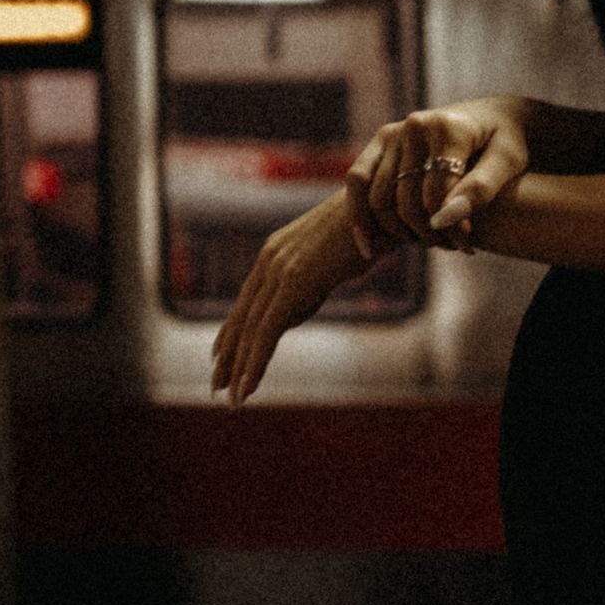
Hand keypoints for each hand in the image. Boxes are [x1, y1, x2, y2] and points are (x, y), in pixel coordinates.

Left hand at [208, 192, 372, 404]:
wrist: (387, 206)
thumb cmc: (371, 232)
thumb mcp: (334, 262)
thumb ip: (310, 285)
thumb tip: (293, 312)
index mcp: (277, 251)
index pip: (247, 301)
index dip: (232, 332)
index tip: (219, 356)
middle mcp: (270, 258)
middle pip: (242, 316)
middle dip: (229, 354)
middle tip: (217, 386)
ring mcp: (279, 269)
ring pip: (251, 329)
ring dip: (240, 368)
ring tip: (232, 398)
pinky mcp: (293, 282)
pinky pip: (267, 331)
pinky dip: (255, 362)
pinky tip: (247, 387)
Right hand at [345, 97, 535, 254]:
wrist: (492, 116)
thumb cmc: (506, 142)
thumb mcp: (507, 163)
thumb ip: (480, 189)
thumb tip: (443, 218)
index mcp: (447, 128)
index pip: (436, 195)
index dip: (449, 228)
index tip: (467, 246)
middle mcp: (414, 125)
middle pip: (405, 200)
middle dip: (425, 232)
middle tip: (450, 247)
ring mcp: (393, 132)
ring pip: (378, 197)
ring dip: (398, 230)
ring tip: (428, 242)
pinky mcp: (380, 140)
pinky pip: (357, 181)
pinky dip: (359, 216)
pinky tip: (370, 247)